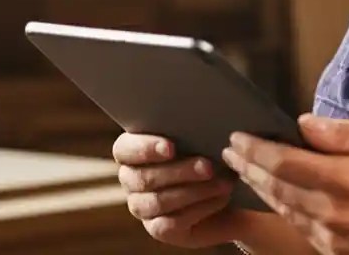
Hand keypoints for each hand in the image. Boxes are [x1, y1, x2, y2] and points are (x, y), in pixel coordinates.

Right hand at [113, 132, 248, 247]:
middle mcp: (131, 179)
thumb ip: (192, 128)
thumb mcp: (200, 137)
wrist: (224, 190)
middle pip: (144, 178)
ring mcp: (141, 206)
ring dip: (193, 191)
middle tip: (208, 166)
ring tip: (222, 183)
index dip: (145, 148)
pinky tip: (220, 198)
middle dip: (179, 171)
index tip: (170, 147)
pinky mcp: (158, 228)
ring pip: (158, 201)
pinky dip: (200, 208)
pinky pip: (172, 222)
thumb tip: (203, 119)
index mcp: (132, 151)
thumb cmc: (207, 153)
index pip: (125, 149)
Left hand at [221, 114, 348, 254]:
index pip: (283, 162)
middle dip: (251, 168)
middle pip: (277, 189)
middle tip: (232, 152)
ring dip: (264, 189)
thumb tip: (305, 124)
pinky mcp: (344, 253)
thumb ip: (346, 133)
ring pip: (286, 211)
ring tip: (249, 172)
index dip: (256, 149)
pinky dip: (287, 211)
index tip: (238, 138)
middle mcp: (334, 214)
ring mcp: (337, 239)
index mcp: (345, 181)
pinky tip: (282, 198)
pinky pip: (305, 229)